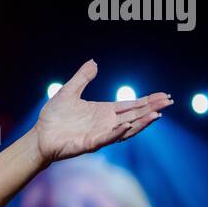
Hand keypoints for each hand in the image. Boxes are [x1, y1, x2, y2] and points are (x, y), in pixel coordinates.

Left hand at [36, 60, 171, 164]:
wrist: (39, 136)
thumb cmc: (53, 117)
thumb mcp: (69, 92)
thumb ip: (82, 78)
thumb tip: (94, 62)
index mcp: (103, 111)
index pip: (130, 105)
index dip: (147, 101)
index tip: (164, 96)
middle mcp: (105, 123)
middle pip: (134, 115)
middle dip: (151, 109)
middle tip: (168, 102)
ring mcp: (99, 134)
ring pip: (126, 129)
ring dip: (140, 122)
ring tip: (155, 115)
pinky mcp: (89, 144)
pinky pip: (106, 138)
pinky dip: (117, 132)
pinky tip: (127, 125)